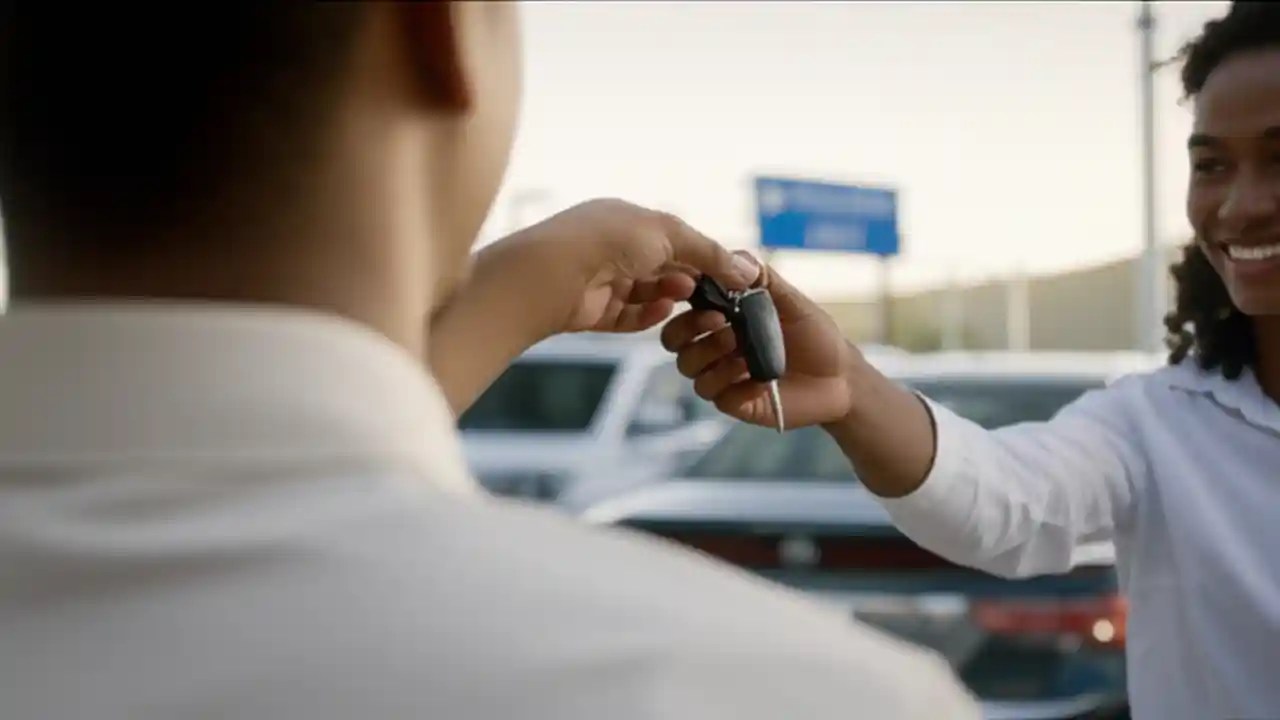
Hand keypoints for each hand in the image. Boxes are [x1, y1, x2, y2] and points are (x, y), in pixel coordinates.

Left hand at [487, 198, 761, 337]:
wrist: (554, 273)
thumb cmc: (609, 240)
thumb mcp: (669, 234)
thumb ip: (709, 252)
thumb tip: (746, 271)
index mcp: (625, 219)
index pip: (669, 236)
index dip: (697, 253)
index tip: (724, 271)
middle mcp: (611, 247)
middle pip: (659, 267)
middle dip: (685, 277)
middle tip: (713, 292)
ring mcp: (601, 280)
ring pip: (645, 293)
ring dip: (668, 295)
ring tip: (687, 301)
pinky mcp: (593, 311)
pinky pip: (627, 317)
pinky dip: (646, 316)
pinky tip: (663, 313)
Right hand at [660, 262, 862, 429]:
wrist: (841, 377)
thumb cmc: (815, 335)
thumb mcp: (791, 301)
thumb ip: (763, 279)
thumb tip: (736, 258)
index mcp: (723, 319)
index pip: (684, 309)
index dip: (682, 302)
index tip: (698, 292)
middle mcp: (715, 348)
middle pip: (674, 342)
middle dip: (689, 330)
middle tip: (720, 323)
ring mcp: (722, 376)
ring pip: (689, 368)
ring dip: (711, 354)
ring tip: (742, 350)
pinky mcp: (734, 402)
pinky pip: (713, 393)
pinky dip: (731, 382)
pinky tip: (757, 376)